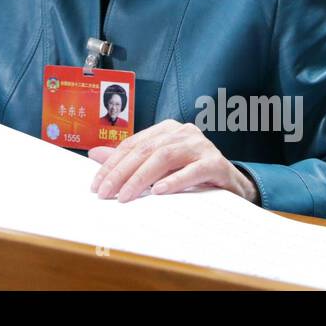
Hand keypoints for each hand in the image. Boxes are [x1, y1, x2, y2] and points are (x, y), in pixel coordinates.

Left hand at [87, 119, 258, 203]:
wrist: (231, 183)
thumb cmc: (191, 172)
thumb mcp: (158, 165)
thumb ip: (129, 160)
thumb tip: (94, 155)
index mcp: (166, 129)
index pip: (132, 144)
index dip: (112, 163)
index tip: (96, 185)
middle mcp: (182, 132)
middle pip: (145, 150)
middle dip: (121, 172)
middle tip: (105, 193)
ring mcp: (200, 145)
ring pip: (165, 157)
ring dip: (141, 177)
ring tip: (126, 196)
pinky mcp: (216, 163)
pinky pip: (193, 171)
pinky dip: (174, 180)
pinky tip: (159, 192)